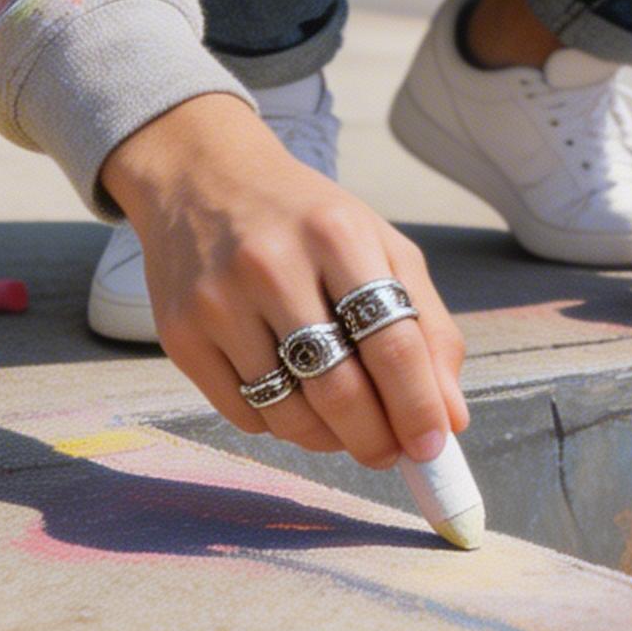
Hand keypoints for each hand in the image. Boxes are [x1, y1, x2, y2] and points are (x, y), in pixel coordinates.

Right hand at [100, 93, 468, 467]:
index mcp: (337, 236)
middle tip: (391, 453)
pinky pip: (245, 415)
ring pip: (290, 414)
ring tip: (346, 427)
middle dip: (376, 440)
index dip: (418, 407)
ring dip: (330, 440)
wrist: (202, 178)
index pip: (392, 343)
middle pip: (339, 390)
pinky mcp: (180, 335)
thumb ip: (427, 327)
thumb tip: (450, 419)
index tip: (433, 446)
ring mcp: (219, 303)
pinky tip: (295, 401)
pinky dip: (281, 425)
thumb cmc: (307, 220)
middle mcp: (273, 266)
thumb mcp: (380, 246)